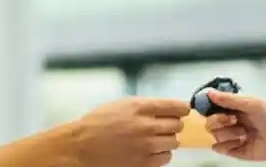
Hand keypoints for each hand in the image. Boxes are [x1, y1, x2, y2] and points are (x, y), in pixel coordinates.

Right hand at [72, 97, 190, 166]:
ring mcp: (146, 145)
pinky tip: (151, 151)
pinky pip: (166, 158)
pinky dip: (161, 154)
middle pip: (177, 125)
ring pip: (174, 142)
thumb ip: (145, 107)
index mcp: (140, 107)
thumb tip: (168, 109)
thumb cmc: (99, 122)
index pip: (175, 106)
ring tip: (154, 140)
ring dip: (167, 140)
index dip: (182, 109)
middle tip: (163, 127)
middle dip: (173, 125)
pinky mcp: (143, 162)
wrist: (82, 145)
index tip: (182, 111)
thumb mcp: (122, 105)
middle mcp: (146, 125)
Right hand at [203, 90, 265, 161]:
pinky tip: (241, 142)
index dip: (208, 109)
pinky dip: (228, 146)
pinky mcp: (236, 152)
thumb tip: (209, 93)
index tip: (211, 108)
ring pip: (215, 136)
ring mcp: (233, 138)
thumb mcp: (253, 104)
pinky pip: (221, 150)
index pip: (212, 108)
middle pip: (210, 123)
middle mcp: (231, 122)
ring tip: (244, 133)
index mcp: (234, 108)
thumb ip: (230, 99)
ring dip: (228, 134)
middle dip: (218, 121)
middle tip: (234, 120)